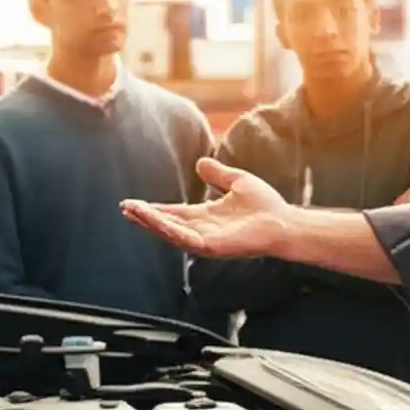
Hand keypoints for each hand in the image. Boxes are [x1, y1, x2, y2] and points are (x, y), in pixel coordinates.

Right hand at [121, 157, 290, 257]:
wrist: (284, 221)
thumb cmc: (266, 205)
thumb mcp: (237, 181)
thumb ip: (218, 174)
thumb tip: (200, 163)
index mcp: (205, 217)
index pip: (173, 213)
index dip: (153, 209)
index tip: (133, 203)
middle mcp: (201, 230)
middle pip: (166, 224)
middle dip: (145, 217)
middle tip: (125, 208)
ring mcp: (205, 240)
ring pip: (170, 233)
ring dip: (151, 222)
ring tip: (132, 211)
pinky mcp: (212, 246)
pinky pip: (185, 239)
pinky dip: (169, 230)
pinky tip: (156, 220)